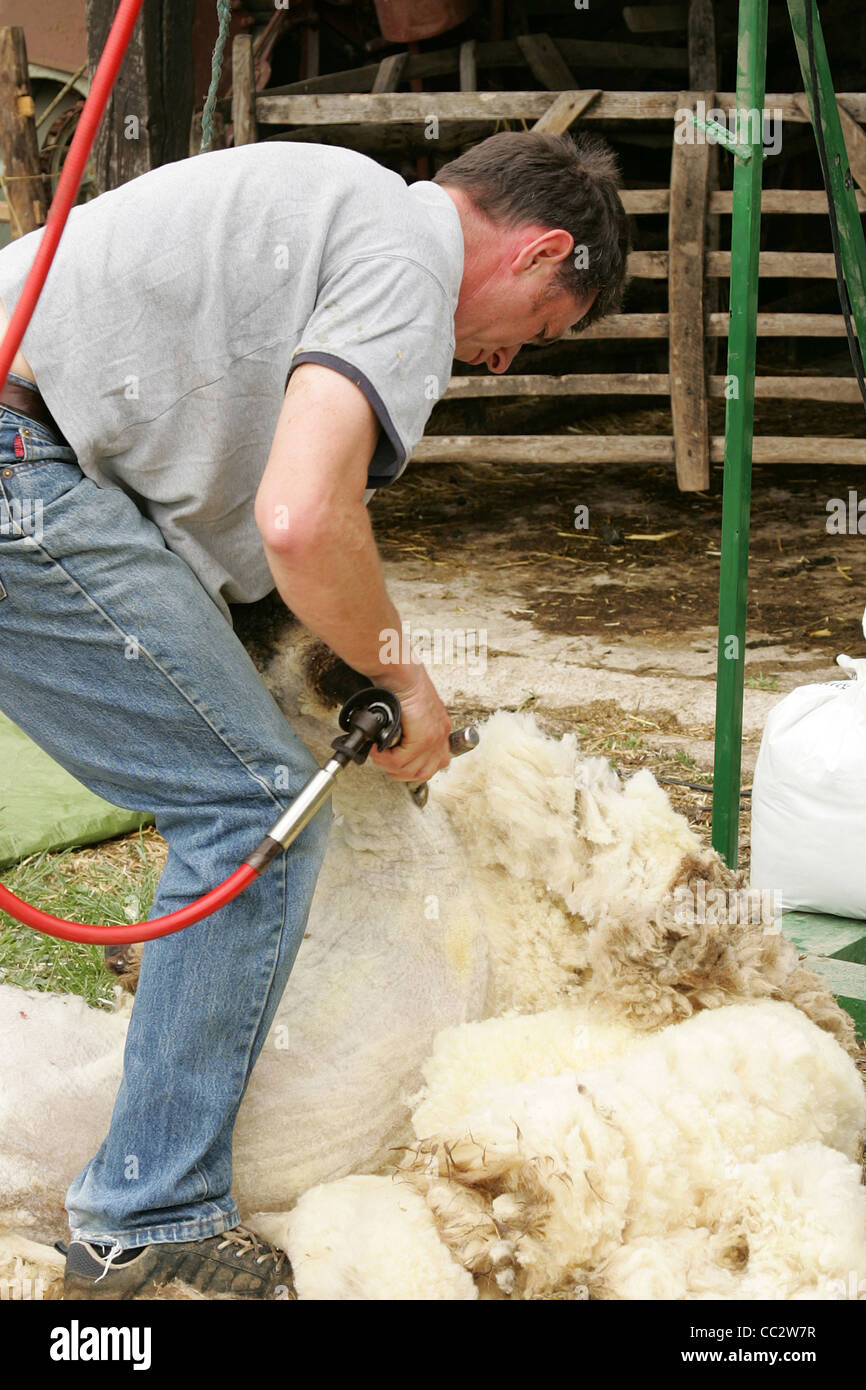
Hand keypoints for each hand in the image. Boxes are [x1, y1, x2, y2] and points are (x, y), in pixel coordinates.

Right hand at [369, 664, 450, 782]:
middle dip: (400, 772)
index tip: (396, 764)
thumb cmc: (400, 685)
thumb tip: (394, 744)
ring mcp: (434, 737)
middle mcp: (440, 735)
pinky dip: (385, 759)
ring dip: (390, 767)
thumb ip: (408, 728)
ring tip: (378, 755)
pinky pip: (400, 761)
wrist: (399, 673)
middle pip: (424, 772)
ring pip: (412, 771)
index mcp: (439, 729)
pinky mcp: (423, 738)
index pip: (435, 763)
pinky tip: (377, 749)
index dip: (412, 768)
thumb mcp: (409, 710)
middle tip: (384, 762)